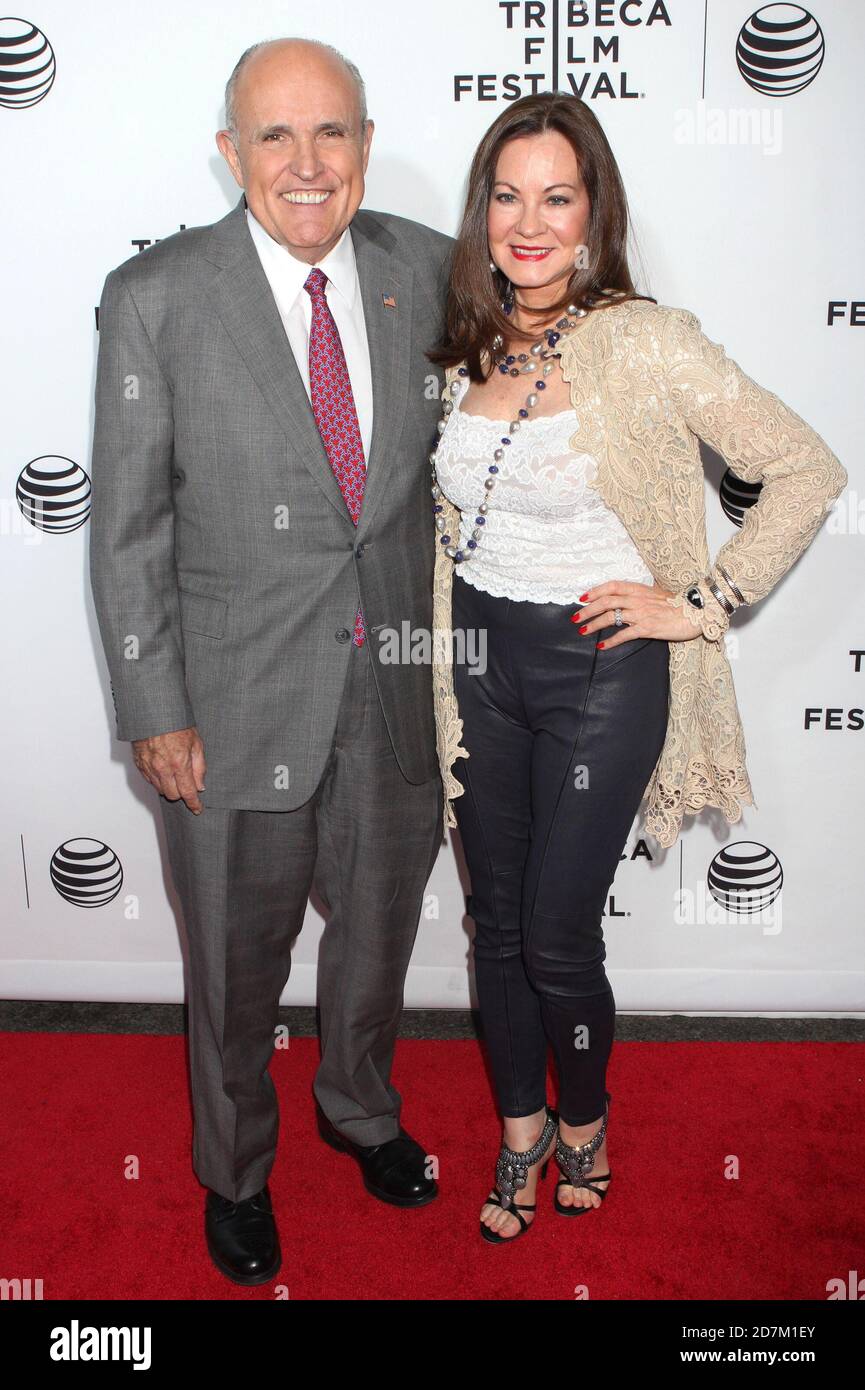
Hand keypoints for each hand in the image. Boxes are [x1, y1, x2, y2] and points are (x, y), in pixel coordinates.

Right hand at [132, 726, 206, 812]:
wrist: (153, 713)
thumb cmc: (176, 724)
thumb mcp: (196, 743)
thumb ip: (199, 767)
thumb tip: (200, 785)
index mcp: (179, 763)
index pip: (188, 792)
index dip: (194, 804)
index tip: (197, 809)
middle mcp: (163, 768)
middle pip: (173, 795)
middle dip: (181, 793)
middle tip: (186, 783)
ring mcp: (149, 767)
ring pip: (160, 790)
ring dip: (169, 787)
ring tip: (174, 773)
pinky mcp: (140, 764)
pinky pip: (150, 781)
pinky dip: (158, 780)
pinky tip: (163, 770)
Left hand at [573, 580, 700, 647]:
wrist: (697, 612)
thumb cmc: (678, 604)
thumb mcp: (657, 593)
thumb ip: (642, 593)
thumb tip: (630, 593)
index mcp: (639, 589)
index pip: (612, 586)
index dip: (595, 591)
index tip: (582, 598)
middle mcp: (638, 599)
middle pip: (606, 601)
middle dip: (588, 610)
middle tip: (576, 618)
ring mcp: (642, 613)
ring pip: (611, 617)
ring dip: (594, 624)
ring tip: (583, 631)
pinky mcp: (648, 628)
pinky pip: (624, 634)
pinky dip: (611, 641)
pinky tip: (602, 646)